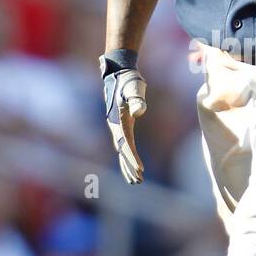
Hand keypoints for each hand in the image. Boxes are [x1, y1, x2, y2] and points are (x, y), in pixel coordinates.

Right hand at [100, 54, 146, 183]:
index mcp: (118, 121)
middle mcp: (115, 126)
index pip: (126, 144)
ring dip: (128, 165)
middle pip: (122, 151)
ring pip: (122, 151)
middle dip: (130, 167)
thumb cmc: (128, 80)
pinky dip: (128, 156)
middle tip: (138, 181)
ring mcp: (117, 127)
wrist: (119, 73)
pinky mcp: (121, 125)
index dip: (133, 158)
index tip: (140, 170)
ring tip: (136, 180)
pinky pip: (124, 145)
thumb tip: (139, 111)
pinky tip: (133, 164)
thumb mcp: (134, 88)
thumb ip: (137, 100)